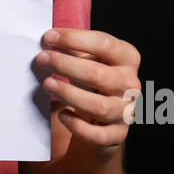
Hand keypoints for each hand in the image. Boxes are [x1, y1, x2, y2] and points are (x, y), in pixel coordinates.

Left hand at [36, 27, 140, 156]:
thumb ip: (73, 50)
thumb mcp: (87, 59)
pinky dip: (78, 126)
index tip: (49, 37)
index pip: (104, 44)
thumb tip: (49, 41)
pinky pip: (99, 135)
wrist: (100, 119)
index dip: (75, 39)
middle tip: (42, 60)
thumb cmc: (90, 81)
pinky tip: (62, 115)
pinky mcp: (117, 134)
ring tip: (48, 84)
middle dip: (66, 65)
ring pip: (100, 106)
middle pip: (99, 74)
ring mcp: (126, 110)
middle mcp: (130, 84)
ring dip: (69, 94)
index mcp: (127, 58)